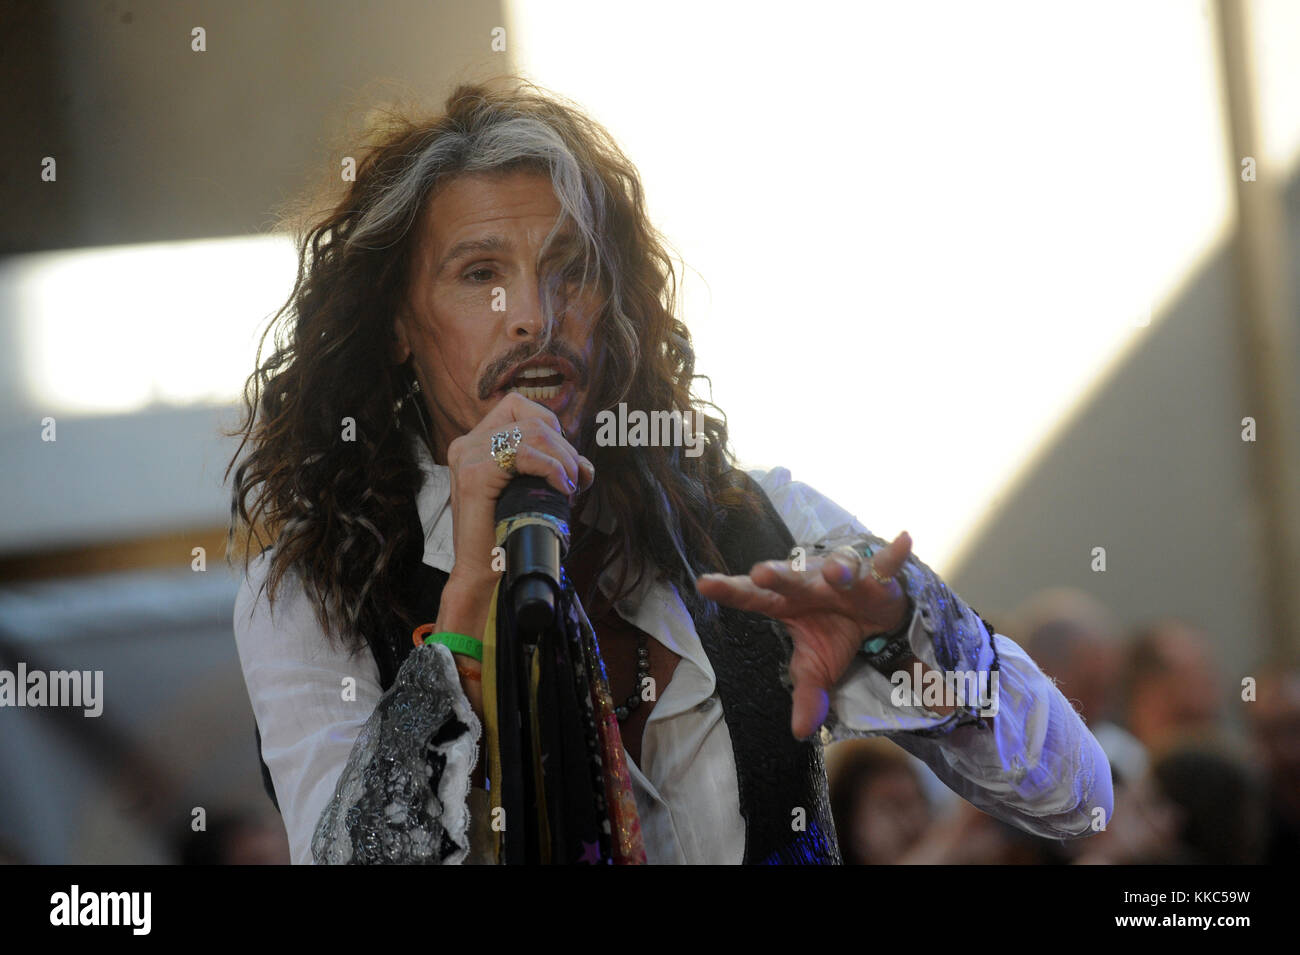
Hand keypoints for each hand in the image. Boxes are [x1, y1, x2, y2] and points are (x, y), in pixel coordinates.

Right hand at [436, 391, 594, 637]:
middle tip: (574, 480)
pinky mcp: (474, 473)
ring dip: (562, 459)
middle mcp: (467, 444)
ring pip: (532, 432)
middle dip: (563, 447)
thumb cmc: (508, 534)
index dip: (550, 426)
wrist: (484, 573)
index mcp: (475, 442)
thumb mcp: (532, 492)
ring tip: (569, 487)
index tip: (563, 463)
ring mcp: (467, 456)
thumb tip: (585, 465)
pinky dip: (551, 469)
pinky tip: (561, 489)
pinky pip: (524, 453)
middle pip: (531, 418)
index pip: (518, 405)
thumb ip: (553, 469)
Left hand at [695, 531, 912, 739]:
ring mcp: (843, 576)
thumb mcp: (817, 668)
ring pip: (838, 568)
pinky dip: (894, 555)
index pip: (752, 597)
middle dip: (777, 575)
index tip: (704, 584)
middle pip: (790, 578)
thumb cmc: (831, 634)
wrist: (868, 616)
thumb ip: (806, 695)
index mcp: (786, 604)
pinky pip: (886, 564)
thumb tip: (800, 731)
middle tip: (760, 574)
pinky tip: (904, 540)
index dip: (729, 590)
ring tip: (837, 574)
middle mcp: (810, 583)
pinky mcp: (876, 576)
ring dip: (839, 569)